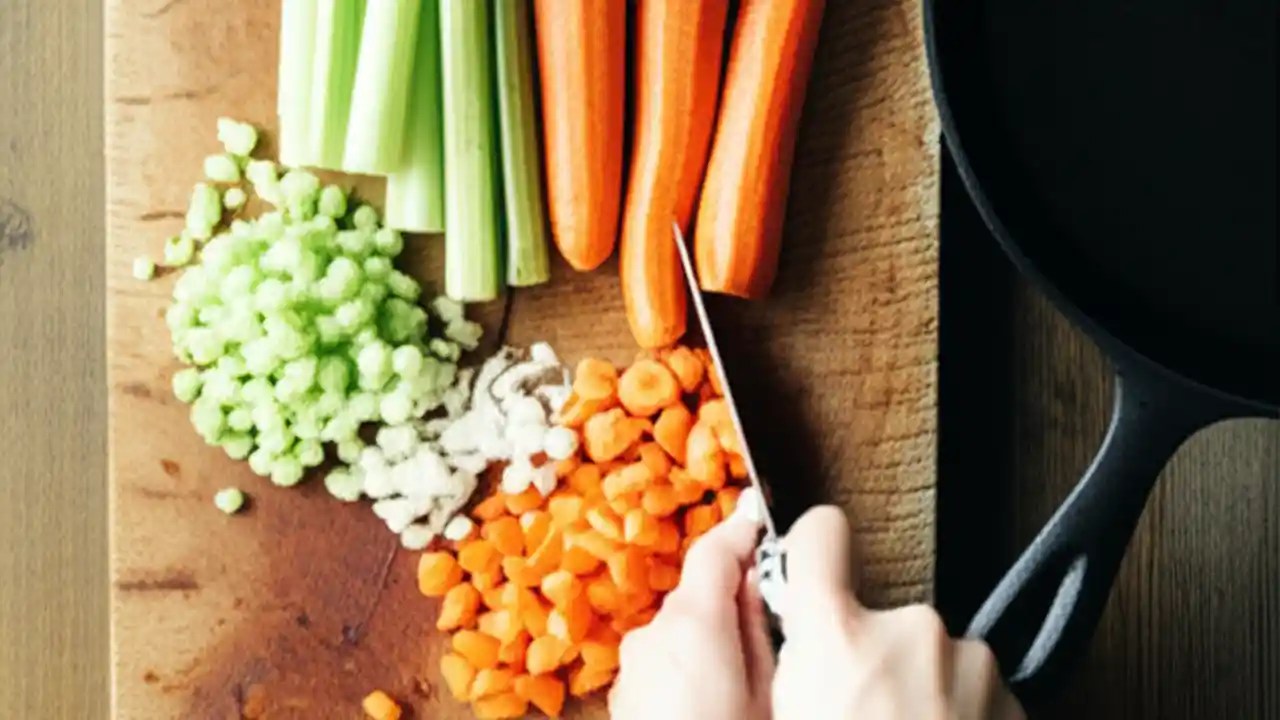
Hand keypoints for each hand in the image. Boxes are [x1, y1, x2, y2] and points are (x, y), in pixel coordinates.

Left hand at [609, 489, 773, 719]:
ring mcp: (634, 666)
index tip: (765, 528)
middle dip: (735, 600)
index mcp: (694, 622)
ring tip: (749, 686)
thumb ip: (763, 630)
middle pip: (699, 592)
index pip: (716, 548)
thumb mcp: (770, 694)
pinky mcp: (625, 695)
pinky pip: (664, 663)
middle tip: (779, 628)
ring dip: (712, 639)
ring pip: (682, 631)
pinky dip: (689, 669)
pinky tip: (716, 708)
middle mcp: (654, 633)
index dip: (744, 531)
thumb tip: (760, 585)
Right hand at [771, 506, 1024, 719]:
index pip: (821, 532)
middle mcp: (911, 633)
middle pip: (883, 614)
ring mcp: (972, 664)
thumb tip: (797, 642)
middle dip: (876, 654)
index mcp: (839, 639)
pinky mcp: (1014, 697)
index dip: (812, 542)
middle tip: (864, 711)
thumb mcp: (787, 712)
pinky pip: (974, 688)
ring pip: (934, 656)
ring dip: (923, 688)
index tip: (813, 551)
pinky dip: (961, 713)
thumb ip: (797, 659)